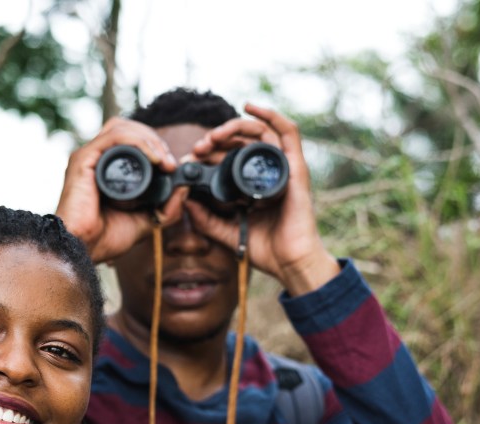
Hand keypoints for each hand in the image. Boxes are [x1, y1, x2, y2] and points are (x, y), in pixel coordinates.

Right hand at [56, 117, 185, 263]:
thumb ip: (167, 208)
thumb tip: (185, 187)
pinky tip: (154, 159)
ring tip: (164, 161)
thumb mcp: (146, 221)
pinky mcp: (84, 159)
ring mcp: (88, 157)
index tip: (172, 168)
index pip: (130, 140)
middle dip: (154, 140)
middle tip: (170, 164)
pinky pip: (115, 136)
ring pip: (123, 127)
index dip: (154, 147)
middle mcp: (95, 159)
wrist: (84, 249)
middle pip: (127, 128)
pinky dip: (139, 142)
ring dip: (149, 139)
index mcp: (104, 169)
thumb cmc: (105, 239)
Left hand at [187, 104, 339, 294]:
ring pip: (259, 132)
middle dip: (216, 139)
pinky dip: (270, 115)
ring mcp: (281, 168)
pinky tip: (250, 106)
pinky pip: (287, 133)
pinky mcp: (295, 168)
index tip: (189, 159)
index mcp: (251, 183)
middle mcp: (266, 172)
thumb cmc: (264, 248)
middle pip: (241, 142)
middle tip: (198, 148)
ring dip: (235, 127)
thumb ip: (204, 218)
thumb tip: (184, 200)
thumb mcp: (224, 231)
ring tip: (215, 135)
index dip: (208, 154)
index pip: (228, 157)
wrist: (289, 262)